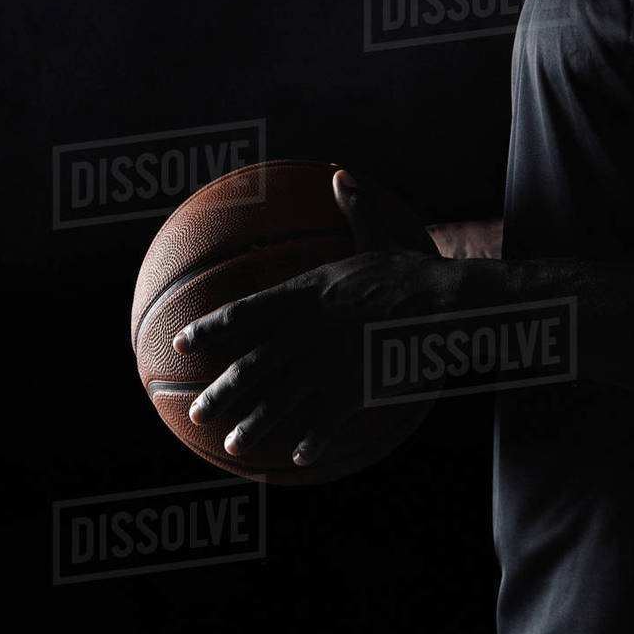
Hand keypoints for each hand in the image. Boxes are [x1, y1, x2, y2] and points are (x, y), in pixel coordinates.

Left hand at [172, 170, 457, 467]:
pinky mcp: (357, 391)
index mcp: (306, 294)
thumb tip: (341, 174)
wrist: (451, 308)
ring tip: (231, 445)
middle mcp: (308, 332)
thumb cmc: (414, 274)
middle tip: (196, 412)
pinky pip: (325, 424)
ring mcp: (330, 364)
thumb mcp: (378, 240)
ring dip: (252, 425)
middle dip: (221, 391)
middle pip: (252, 366)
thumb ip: (353, 212)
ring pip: (280, 401)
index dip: (210, 330)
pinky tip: (295, 460)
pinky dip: (309, 442)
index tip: (182, 343)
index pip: (244, 313)